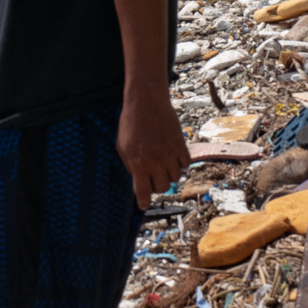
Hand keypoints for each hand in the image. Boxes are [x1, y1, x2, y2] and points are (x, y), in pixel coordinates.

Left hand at [116, 89, 190, 209]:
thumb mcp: (122, 147)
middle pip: (162, 188)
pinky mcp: (181, 145)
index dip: (143, 201)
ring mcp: (170, 154)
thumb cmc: (131, 124)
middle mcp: (156, 162)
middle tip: (152, 177)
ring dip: (169, 174)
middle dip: (156, 185)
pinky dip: (180, 163)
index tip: (143, 205)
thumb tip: (138, 181)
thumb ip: (130, 166)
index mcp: (139, 164)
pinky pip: (186, 165)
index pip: (143, 192)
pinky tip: (172, 155)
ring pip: (175, 178)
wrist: (146, 102)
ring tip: (162, 162)